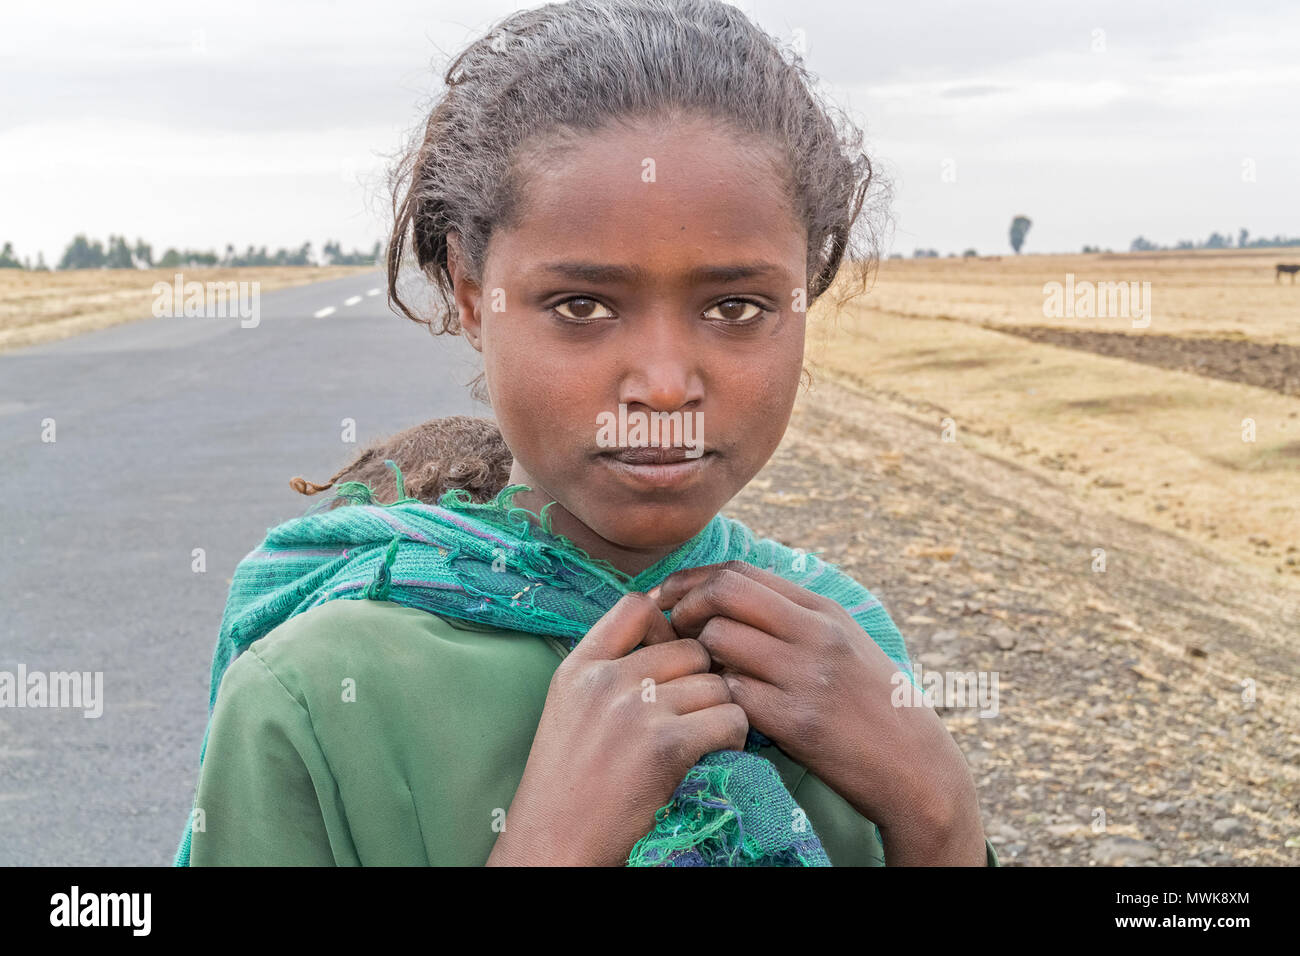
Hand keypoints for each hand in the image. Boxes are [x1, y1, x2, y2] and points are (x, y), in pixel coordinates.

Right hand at [487, 592, 748, 865]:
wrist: (555, 843)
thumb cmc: (567, 781)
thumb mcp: (569, 706)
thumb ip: (607, 666)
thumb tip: (665, 625)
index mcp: (580, 667)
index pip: (636, 607)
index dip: (667, 622)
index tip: (672, 656)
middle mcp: (607, 680)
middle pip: (690, 648)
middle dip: (701, 678)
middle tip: (694, 712)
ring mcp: (637, 711)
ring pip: (716, 684)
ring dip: (720, 711)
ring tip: (703, 738)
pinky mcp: (667, 746)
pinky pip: (730, 718)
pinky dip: (733, 737)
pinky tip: (714, 754)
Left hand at [651, 560, 986, 864]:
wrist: (914, 764)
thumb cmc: (871, 703)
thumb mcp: (843, 642)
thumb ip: (793, 616)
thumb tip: (726, 593)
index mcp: (823, 610)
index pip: (741, 571)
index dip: (693, 580)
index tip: (669, 596)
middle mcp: (815, 633)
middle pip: (724, 592)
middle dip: (686, 607)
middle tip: (674, 632)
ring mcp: (806, 676)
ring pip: (720, 640)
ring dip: (698, 656)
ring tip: (701, 674)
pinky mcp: (797, 722)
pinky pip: (732, 693)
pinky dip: (718, 697)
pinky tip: (722, 709)